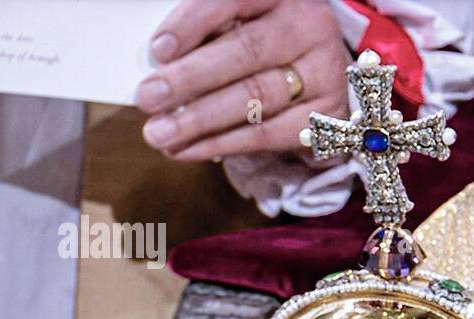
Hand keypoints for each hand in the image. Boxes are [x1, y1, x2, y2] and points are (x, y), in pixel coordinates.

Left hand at [136, 0, 348, 160]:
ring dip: (201, 119)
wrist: (316, 77)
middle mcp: (310, 28)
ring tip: (160, 133)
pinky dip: (223, 144)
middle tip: (148, 98)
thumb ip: (206, 34)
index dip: (194, 24)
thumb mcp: (238, 24)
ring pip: (256, 97)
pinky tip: (189, 148)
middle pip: (247, 52)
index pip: (234, 0)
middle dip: (190, 78)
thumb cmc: (263, 45)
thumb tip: (159, 63)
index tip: (158, 51)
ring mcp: (323, 74)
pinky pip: (268, 133)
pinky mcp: (325, 116)